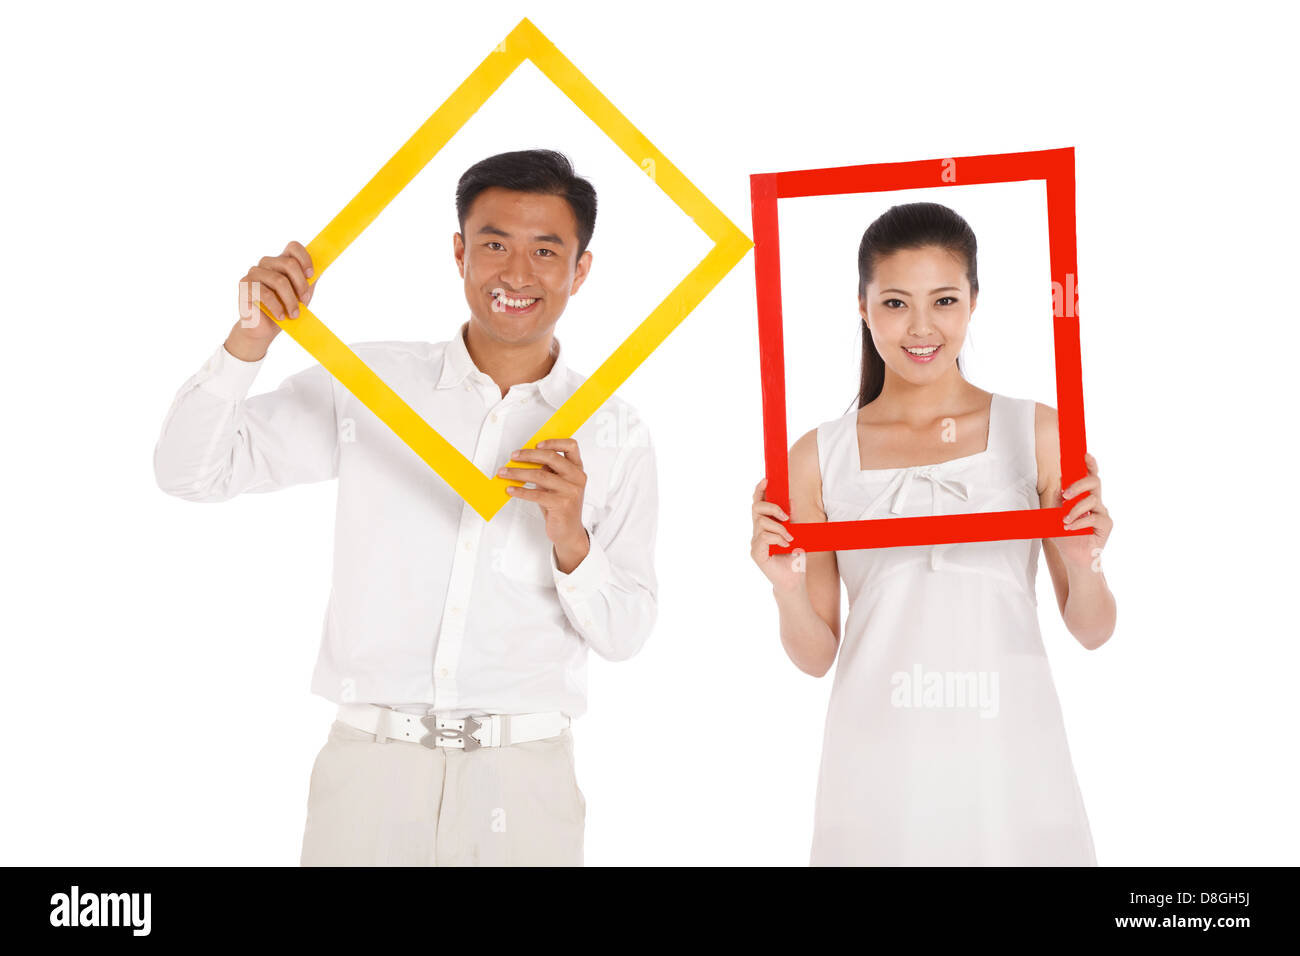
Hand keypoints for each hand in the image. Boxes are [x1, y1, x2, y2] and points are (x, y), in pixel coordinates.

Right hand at [226, 241, 315, 361]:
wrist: (264, 328)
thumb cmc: (284, 309)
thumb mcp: (301, 294)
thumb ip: (309, 280)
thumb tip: (322, 267)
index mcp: (281, 262)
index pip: (293, 247)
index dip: (305, 258)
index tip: (311, 275)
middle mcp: (267, 264)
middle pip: (289, 264)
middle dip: (301, 284)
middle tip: (305, 301)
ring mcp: (254, 273)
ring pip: (279, 280)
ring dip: (290, 300)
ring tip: (294, 314)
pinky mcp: (245, 285)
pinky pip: (265, 293)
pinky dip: (276, 307)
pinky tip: (280, 316)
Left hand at [498, 438, 589, 572]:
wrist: (569, 532)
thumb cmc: (561, 505)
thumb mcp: (557, 484)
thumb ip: (548, 470)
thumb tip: (525, 458)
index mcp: (577, 469)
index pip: (570, 446)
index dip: (553, 441)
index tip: (536, 444)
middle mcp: (577, 477)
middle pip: (551, 457)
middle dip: (528, 455)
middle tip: (513, 456)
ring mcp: (571, 491)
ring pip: (540, 475)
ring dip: (518, 472)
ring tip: (505, 473)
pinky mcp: (562, 504)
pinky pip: (536, 494)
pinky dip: (520, 491)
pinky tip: (510, 489)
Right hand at [750, 477, 802, 592]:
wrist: (794, 580)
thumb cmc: (795, 557)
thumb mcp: (797, 532)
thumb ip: (791, 518)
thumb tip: (790, 501)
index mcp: (765, 525)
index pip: (758, 503)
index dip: (759, 490)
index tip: (766, 480)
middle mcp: (757, 532)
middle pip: (756, 508)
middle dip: (772, 507)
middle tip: (786, 516)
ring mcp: (755, 543)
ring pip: (761, 523)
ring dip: (779, 527)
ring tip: (790, 537)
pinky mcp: (756, 553)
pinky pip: (763, 537)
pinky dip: (777, 538)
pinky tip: (786, 545)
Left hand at [1057, 452, 1111, 568]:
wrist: (1073, 557)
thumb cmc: (1064, 535)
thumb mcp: (1053, 515)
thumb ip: (1056, 500)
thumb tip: (1058, 483)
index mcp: (1084, 497)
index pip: (1090, 477)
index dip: (1090, 464)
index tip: (1085, 454)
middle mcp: (1096, 502)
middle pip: (1095, 482)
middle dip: (1079, 484)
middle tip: (1065, 494)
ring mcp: (1102, 513)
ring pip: (1093, 500)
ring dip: (1075, 509)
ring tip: (1064, 520)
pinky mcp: (1106, 525)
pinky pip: (1094, 517)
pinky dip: (1079, 522)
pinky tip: (1070, 528)